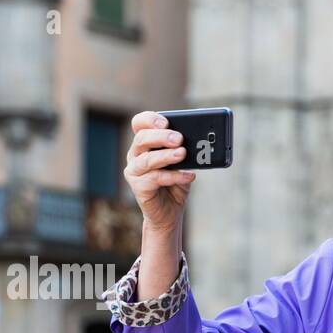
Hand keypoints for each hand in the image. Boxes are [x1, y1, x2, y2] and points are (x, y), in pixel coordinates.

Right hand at [124, 111, 195, 233]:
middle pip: (142, 138)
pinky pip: (155, 178)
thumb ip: (185, 151)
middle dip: (161, 137)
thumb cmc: (176, 184)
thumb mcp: (184, 164)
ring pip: (146, 159)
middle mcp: (136, 154)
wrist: (170, 213)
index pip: (139, 123)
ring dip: (166, 155)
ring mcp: (134, 171)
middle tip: (179, 139)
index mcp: (145, 144)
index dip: (150, 119)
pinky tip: (189, 176)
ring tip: (182, 154)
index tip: (166, 122)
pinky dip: (174, 176)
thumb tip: (198, 143)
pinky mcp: (138, 187)